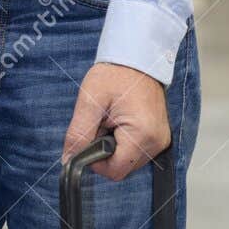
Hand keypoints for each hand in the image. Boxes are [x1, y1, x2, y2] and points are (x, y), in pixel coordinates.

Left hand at [63, 62, 170, 181]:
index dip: (95, 161)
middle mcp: (156, 142)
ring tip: (111, 120)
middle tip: (101, 123)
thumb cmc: (115, 75)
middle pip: (121, 168)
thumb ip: (78, 133)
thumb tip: (68, 159)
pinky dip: (123, 143)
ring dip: (114, 148)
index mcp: (142, 134)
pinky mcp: (158, 137)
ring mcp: (160, 140)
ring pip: (128, 161)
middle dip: (105, 152)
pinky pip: (136, 152)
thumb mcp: (90, 101)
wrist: (137, 58)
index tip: (90, 137)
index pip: (114, 171)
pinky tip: (120, 122)